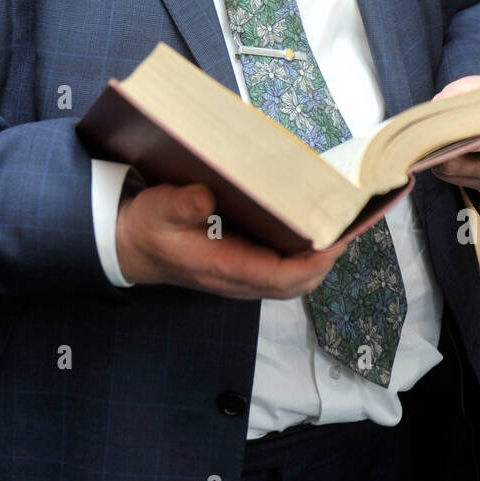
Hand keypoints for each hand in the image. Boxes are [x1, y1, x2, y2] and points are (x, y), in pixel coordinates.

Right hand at [116, 182, 348, 298]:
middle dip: (326, 260)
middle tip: (349, 226)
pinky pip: (281, 270)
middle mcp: (237, 278)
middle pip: (295, 283)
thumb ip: (182, 204)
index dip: (312, 263)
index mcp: (222, 266)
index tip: (336, 240)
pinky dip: (303, 256)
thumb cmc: (148, 226)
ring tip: (339, 226)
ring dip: (318, 260)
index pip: (279, 276)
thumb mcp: (158, 208)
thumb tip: (207, 197)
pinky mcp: (242, 268)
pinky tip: (312, 229)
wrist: (130, 247)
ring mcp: (241, 277)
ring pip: (292, 280)